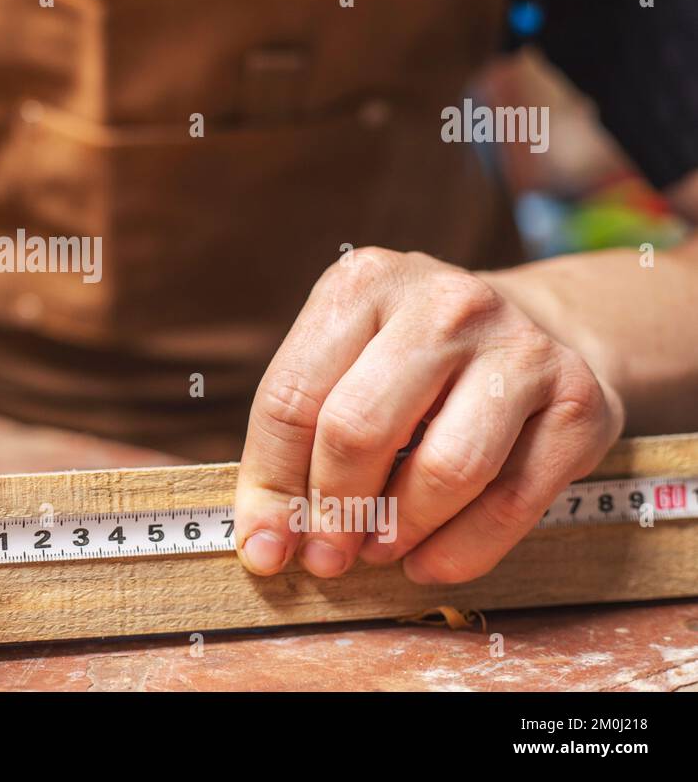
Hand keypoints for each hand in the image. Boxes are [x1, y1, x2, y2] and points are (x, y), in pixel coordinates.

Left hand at [234, 247, 623, 583]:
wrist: (532, 328)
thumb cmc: (409, 363)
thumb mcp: (342, 366)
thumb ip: (295, 443)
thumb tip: (265, 547)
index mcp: (364, 282)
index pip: (291, 398)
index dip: (271, 484)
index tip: (265, 544)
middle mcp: (444, 303)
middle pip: (360, 430)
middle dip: (333, 511)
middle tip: (326, 555)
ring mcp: (519, 346)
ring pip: (443, 471)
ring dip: (399, 533)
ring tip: (378, 551)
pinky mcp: (578, 400)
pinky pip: (511, 502)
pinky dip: (460, 551)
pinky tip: (429, 560)